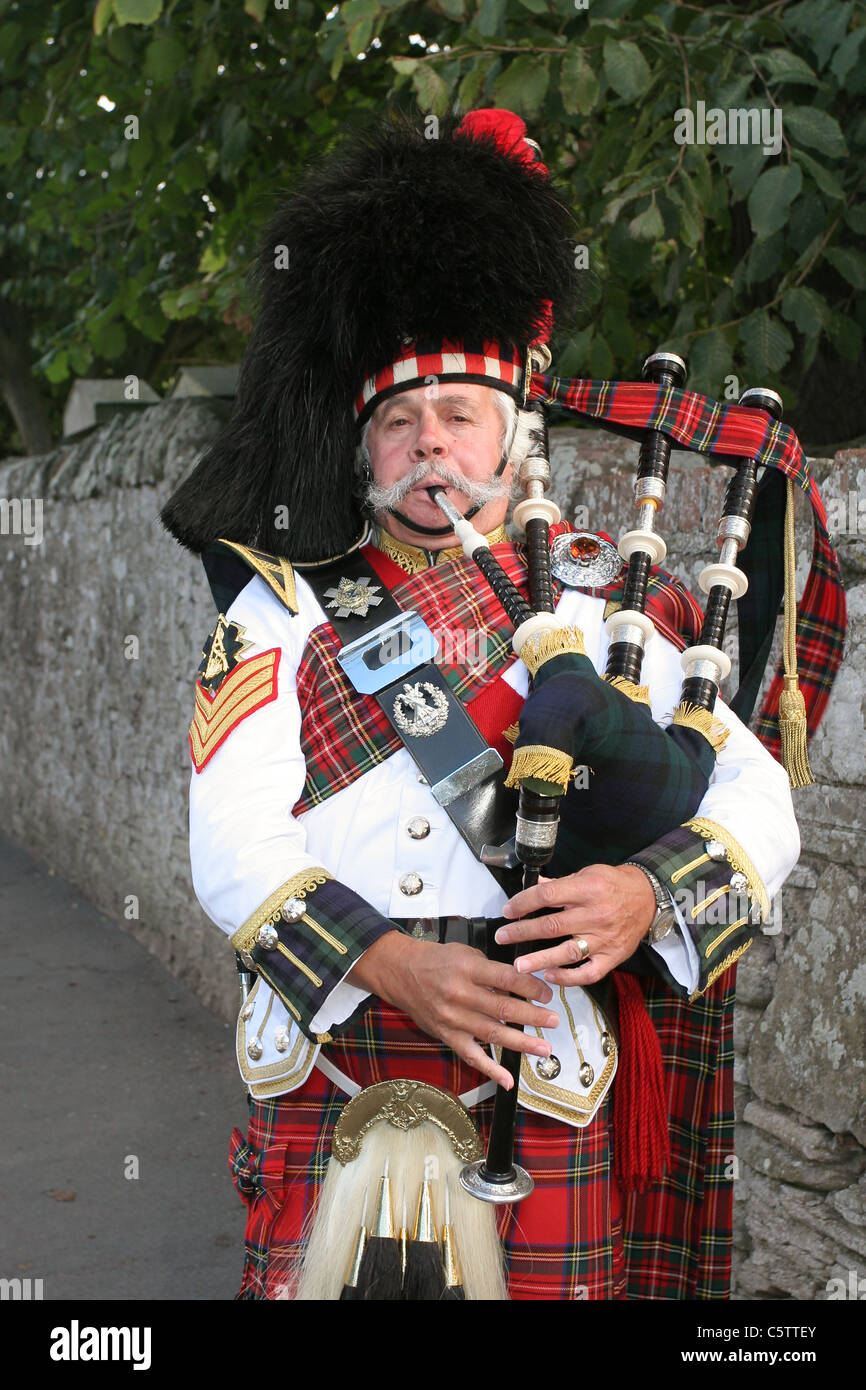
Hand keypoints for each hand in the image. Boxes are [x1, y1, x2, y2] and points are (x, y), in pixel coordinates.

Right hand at [347, 931, 559, 1088]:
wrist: (401, 972)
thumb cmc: (437, 960)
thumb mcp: (466, 954)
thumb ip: (492, 971)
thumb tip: (521, 987)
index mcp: (467, 968)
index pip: (506, 979)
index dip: (530, 987)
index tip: (547, 994)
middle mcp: (460, 994)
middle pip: (503, 1008)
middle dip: (532, 1017)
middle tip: (554, 1021)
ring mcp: (452, 1018)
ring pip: (492, 1034)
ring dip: (521, 1043)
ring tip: (544, 1049)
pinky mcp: (446, 1035)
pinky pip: (471, 1055)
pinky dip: (490, 1070)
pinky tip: (508, 1080)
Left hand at [494, 864, 655, 985]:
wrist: (648, 897)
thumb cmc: (614, 884)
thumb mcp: (587, 873)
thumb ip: (560, 884)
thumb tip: (533, 885)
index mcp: (587, 889)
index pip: (548, 896)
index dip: (523, 903)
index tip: (508, 911)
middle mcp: (596, 914)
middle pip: (552, 926)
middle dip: (522, 932)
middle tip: (502, 937)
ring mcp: (605, 938)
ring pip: (568, 953)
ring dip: (540, 960)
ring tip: (519, 966)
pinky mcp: (613, 956)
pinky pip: (589, 973)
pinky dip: (569, 977)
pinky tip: (550, 976)